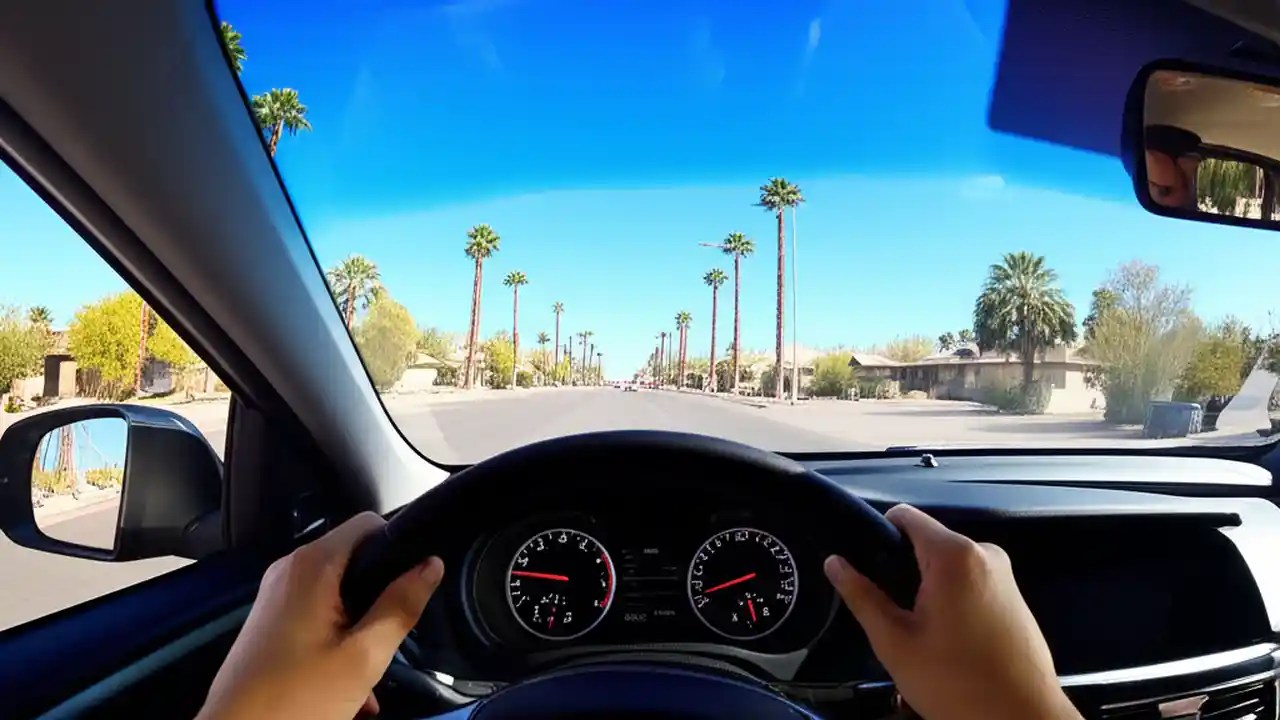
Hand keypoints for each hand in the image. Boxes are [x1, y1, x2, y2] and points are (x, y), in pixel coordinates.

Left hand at [198, 512, 443, 719]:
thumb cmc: (299, 696)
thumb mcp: (363, 656)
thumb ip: (400, 606)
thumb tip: (432, 564)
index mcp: (312, 565)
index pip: (368, 524)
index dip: (399, 546)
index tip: (416, 582)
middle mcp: (290, 569)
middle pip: (354, 559)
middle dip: (381, 593)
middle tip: (396, 632)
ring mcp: (276, 595)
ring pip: (338, 592)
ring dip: (362, 624)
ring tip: (372, 669)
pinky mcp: (269, 620)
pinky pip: (317, 614)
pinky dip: (338, 638)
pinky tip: (348, 683)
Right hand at [824, 505, 1080, 719]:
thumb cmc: (955, 681)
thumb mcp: (895, 641)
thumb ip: (861, 596)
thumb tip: (834, 562)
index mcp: (954, 555)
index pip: (904, 516)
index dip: (878, 534)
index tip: (865, 568)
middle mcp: (984, 553)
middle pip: (927, 542)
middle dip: (903, 569)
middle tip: (892, 613)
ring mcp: (1004, 575)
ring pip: (948, 565)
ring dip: (927, 588)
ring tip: (918, 630)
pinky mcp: (1014, 597)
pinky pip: (970, 582)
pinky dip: (952, 600)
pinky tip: (947, 638)